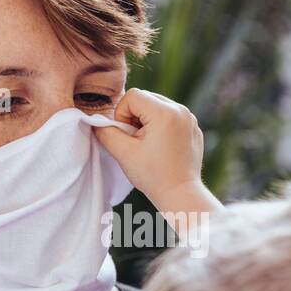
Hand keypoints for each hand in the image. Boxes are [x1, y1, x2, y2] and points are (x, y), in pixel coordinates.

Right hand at [93, 89, 220, 221]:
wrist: (181, 194)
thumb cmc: (153, 176)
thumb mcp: (123, 153)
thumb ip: (106, 132)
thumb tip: (97, 121)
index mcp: (165, 112)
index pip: (132, 96)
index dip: (122, 114)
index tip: (128, 136)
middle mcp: (181, 110)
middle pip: (146, 97)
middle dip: (135, 116)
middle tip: (136, 141)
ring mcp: (190, 118)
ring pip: (158, 106)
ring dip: (147, 120)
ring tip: (148, 144)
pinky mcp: (193, 128)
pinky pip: (171, 117)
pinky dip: (161, 127)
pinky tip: (161, 148)